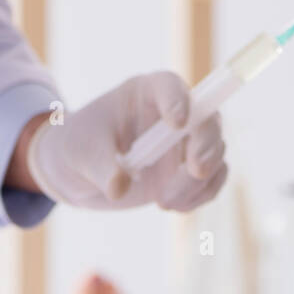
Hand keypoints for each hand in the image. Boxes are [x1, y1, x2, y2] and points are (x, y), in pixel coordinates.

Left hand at [22, 70, 227, 210]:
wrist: (79, 172)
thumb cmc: (78, 146)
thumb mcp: (81, 153)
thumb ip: (101, 167)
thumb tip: (119, 189)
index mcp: (146, 93)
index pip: (170, 86)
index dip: (179, 100)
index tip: (177, 123)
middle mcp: (174, 114)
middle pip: (207, 120)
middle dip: (207, 145)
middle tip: (196, 170)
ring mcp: (184, 145)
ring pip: (214, 154)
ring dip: (199, 181)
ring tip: (163, 201)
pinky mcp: (187, 173)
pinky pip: (210, 182)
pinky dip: (199, 197)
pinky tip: (174, 207)